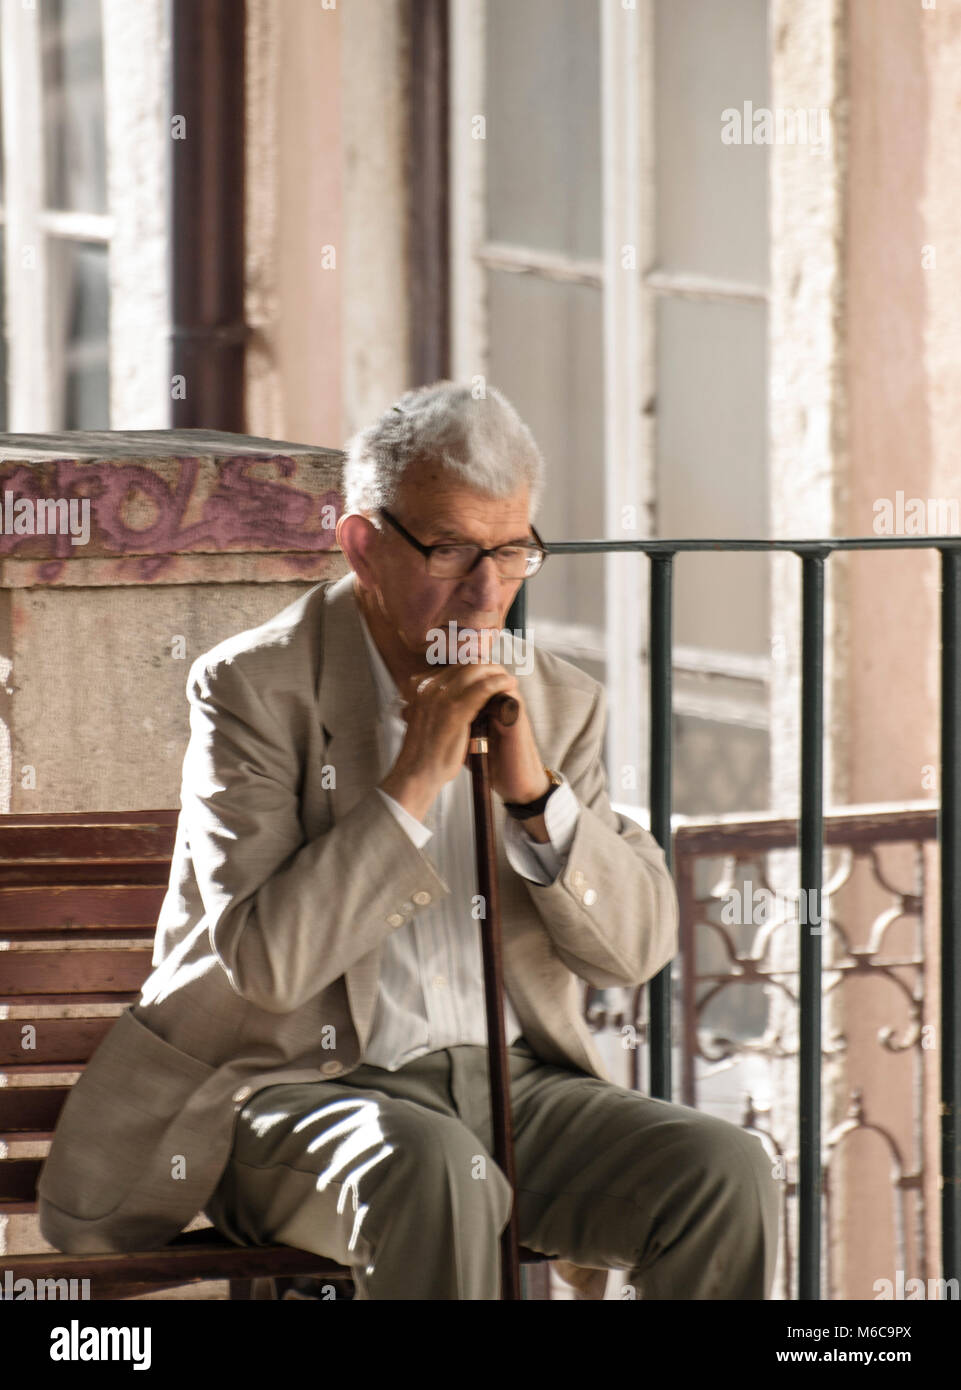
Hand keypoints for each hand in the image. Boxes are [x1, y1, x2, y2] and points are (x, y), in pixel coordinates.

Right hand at [379, 662, 549, 823]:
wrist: (417, 774)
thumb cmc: (425, 751)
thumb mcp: (424, 718)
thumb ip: (435, 702)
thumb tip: (454, 694)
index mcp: (419, 686)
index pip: (453, 666)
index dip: (474, 668)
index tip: (488, 673)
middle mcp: (428, 686)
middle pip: (465, 665)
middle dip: (488, 668)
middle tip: (502, 675)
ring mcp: (440, 697)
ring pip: (476, 671)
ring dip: (497, 673)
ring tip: (509, 680)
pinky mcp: (456, 710)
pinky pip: (484, 688)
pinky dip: (499, 683)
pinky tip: (510, 685)